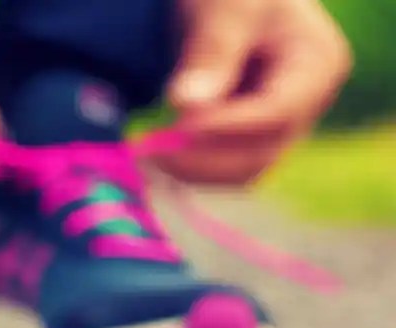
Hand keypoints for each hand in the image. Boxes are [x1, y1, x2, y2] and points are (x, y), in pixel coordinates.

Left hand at [158, 0, 351, 184]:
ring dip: (195, 169)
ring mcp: (284, 125)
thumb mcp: (225, 9)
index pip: (278, 111)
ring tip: (151, 150)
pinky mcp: (255, 137)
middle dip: (205, 157)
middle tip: (152, 149)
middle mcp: (309, 102)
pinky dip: (194, 167)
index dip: (227, 126)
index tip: (179, 126)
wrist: (232, 1)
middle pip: (262, 152)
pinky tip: (161, 153)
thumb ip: (211, 53)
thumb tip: (185, 104)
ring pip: (243, 170)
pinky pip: (227, 167)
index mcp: (317, 63)